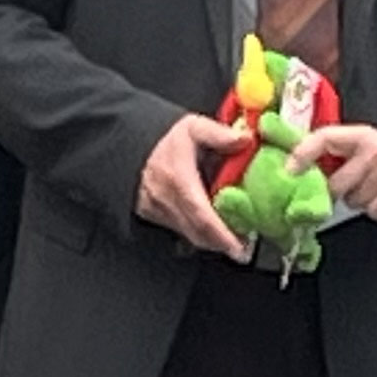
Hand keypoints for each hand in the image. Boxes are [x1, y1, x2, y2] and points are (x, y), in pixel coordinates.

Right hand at [134, 110, 251, 258]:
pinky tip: (215, 234)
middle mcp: (166, 199)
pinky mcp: (154, 216)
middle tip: (245, 248)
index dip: (221, 233)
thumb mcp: (193, 127)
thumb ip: (219, 134)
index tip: (238, 245)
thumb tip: (246, 139)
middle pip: (197, 232)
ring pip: (189, 236)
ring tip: (234, 243)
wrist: (131, 145)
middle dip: (222, 244)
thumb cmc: (166, 139)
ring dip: (212, 243)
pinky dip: (200, 236)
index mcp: (178, 178)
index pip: (201, 214)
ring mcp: (158, 211)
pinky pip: (180, 231)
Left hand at [298, 123, 376, 223]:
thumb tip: (295, 170)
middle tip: (354, 186)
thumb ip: (334, 155)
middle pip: (337, 184)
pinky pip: (376, 211)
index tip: (289, 170)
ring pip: (356, 201)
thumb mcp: (362, 149)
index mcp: (361, 135)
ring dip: (361, 202)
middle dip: (340, 192)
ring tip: (375, 191)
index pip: (325, 137)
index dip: (303, 153)